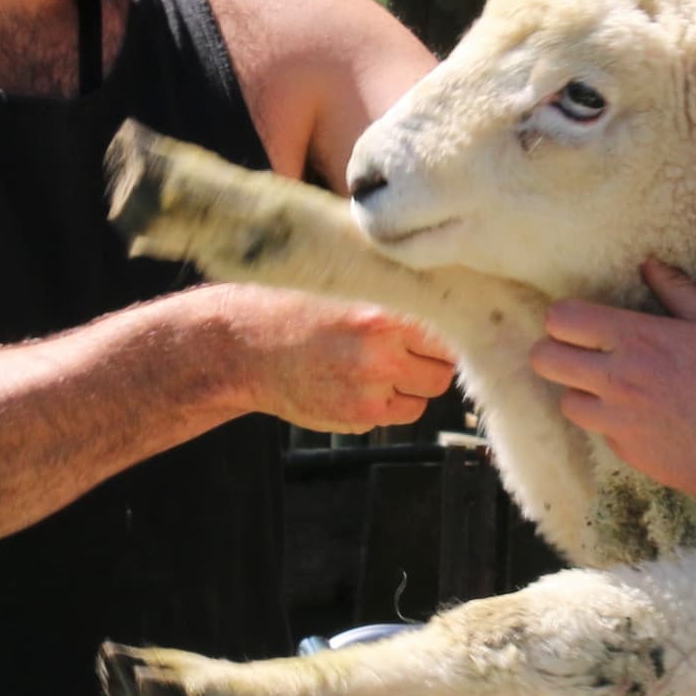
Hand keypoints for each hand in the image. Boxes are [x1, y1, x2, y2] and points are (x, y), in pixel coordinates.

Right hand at [209, 287, 457, 433]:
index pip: (453, 325)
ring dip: (413, 382)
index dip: (448, 327)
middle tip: (401, 346)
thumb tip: (451, 282)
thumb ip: (395, 283)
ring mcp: (370, 386)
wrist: (242, 345)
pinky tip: (361, 383)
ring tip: (376, 363)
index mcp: (383, 309)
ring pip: (428, 391)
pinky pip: (404, 413)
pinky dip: (392, 402)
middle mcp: (381, 348)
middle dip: (431, 357)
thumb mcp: (345, 278)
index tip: (442, 325)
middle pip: (447, 363)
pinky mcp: (359, 416)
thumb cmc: (294, 306)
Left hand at [531, 262, 695, 502]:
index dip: (564, 317)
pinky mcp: (629, 455)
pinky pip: (600, 433)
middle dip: (556, 351)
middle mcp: (618, 380)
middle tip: (582, 352)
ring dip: (581, 391)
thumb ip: (678, 293)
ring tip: (612, 386)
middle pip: (544, 360)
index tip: (583, 320)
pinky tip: (643, 417)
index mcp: (639, 339)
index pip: (561, 320)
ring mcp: (619, 422)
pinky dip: (611, 423)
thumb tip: (651, 265)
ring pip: (566, 401)